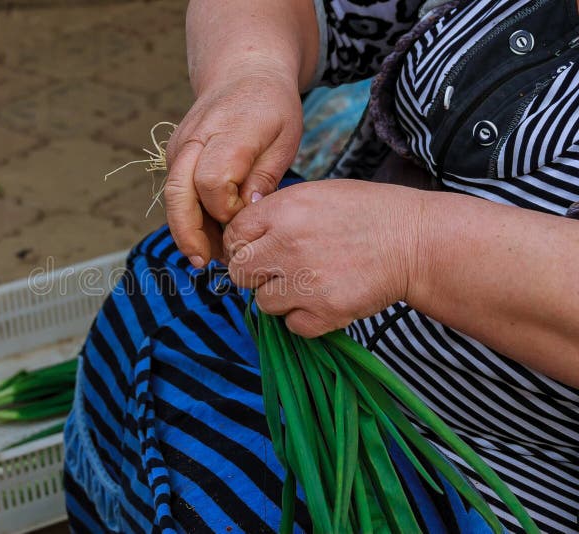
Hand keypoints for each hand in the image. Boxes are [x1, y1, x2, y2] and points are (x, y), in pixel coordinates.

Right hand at [164, 70, 302, 267]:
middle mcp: (195, 137)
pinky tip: (207, 235)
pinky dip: (188, 216)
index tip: (247, 217)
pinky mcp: (174, 154)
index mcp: (228, 131)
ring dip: (186, 230)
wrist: (242, 72)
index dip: (226, 209)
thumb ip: (265, 177)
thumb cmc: (271, 108)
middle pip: (179, 192)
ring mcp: (179, 146)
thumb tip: (247, 215)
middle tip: (204, 263)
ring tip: (209, 256)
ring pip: (172, 196)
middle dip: (188, 233)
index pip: (212, 181)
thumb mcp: (285, 138)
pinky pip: (176, 192)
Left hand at [223, 179, 426, 337]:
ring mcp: (305, 282)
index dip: (243, 244)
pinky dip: (303, 318)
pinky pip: (291, 325)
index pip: (234, 235)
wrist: (415, 241)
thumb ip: (277, 210)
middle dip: (254, 273)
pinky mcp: (325, 312)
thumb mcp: (317, 193)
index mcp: (284, 211)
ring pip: (263, 302)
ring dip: (280, 297)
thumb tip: (245, 226)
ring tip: (307, 282)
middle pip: (239, 273)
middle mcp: (288, 246)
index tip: (258, 248)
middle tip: (277, 269)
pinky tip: (321, 299)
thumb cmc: (367, 213)